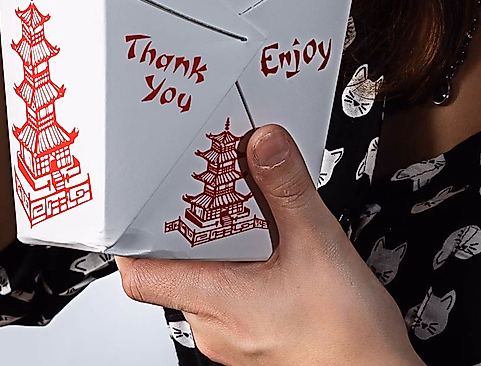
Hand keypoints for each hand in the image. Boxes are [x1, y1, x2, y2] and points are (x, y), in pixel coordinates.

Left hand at [114, 124, 420, 365]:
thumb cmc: (349, 338)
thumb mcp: (320, 244)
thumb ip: (288, 187)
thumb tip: (263, 143)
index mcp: (217, 305)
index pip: (140, 276)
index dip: (131, 236)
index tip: (139, 197)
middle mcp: (216, 326)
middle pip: (175, 266)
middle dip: (191, 220)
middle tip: (210, 181)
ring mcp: (234, 335)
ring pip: (207, 275)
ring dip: (223, 239)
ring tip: (247, 203)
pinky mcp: (255, 335)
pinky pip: (233, 290)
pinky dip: (245, 259)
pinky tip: (273, 239)